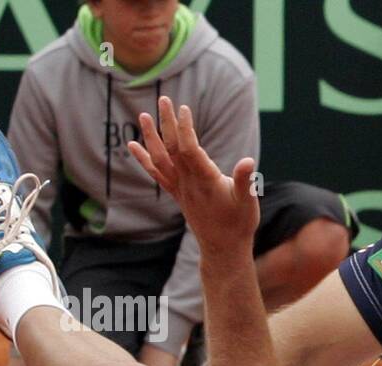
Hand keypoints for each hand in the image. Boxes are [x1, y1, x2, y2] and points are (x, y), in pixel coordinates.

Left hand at [127, 96, 258, 249]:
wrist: (223, 248)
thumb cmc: (239, 224)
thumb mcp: (248, 202)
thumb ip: (245, 181)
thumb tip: (248, 161)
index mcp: (207, 181)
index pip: (190, 150)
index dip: (185, 129)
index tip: (184, 109)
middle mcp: (189, 183)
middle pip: (173, 148)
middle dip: (167, 123)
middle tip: (163, 99)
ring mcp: (180, 189)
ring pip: (161, 159)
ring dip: (151, 137)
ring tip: (143, 115)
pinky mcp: (177, 194)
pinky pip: (157, 174)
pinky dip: (144, 159)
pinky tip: (133, 145)